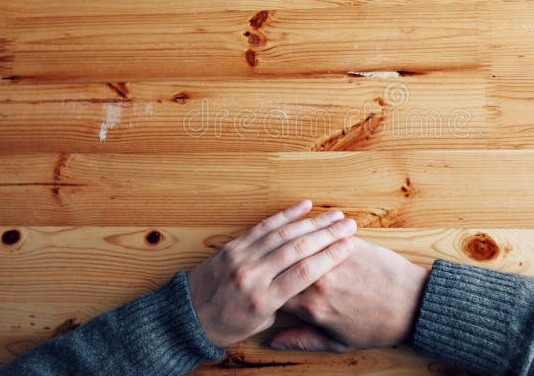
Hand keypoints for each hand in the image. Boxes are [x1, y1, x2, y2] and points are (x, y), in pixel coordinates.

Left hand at [187, 200, 356, 347]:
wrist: (185, 317)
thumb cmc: (225, 326)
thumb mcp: (257, 325)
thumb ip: (282, 305)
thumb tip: (304, 288)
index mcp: (263, 300)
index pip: (304, 273)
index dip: (329, 256)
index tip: (349, 245)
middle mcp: (252, 276)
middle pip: (298, 249)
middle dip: (327, 234)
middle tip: (347, 225)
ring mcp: (242, 257)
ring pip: (283, 234)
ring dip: (311, 223)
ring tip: (333, 215)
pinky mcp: (234, 245)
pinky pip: (263, 226)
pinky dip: (285, 216)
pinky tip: (303, 207)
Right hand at [270, 237, 429, 351]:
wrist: (413, 304)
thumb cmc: (378, 326)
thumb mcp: (339, 343)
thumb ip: (303, 340)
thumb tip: (274, 342)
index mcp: (311, 307)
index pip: (273, 294)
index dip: (264, 290)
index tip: (264, 288)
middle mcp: (318, 281)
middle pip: (282, 265)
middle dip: (273, 262)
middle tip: (268, 260)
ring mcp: (334, 259)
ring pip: (302, 244)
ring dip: (293, 241)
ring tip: (287, 239)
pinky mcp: (350, 243)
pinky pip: (325, 233)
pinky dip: (314, 232)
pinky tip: (309, 230)